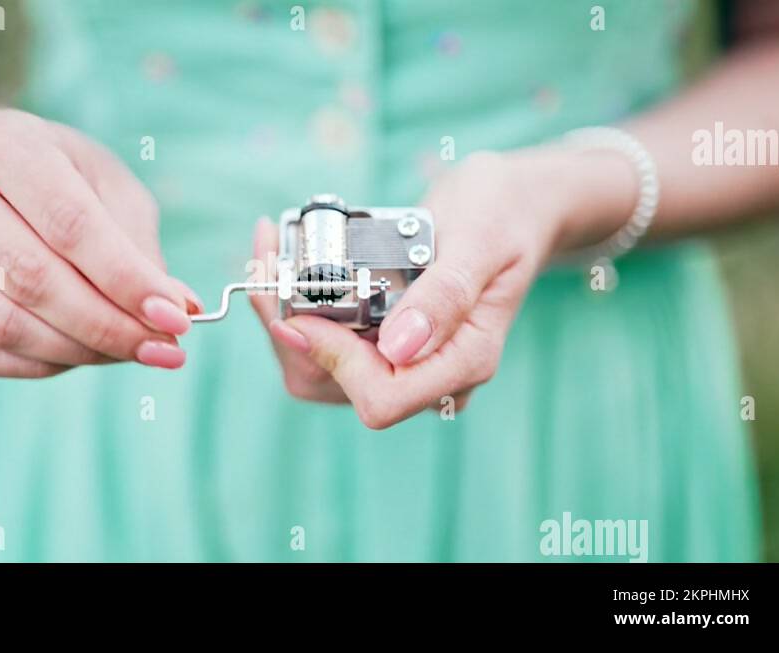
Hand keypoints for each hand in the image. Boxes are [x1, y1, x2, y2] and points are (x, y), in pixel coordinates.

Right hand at [0, 109, 200, 376]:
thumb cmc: (63, 179)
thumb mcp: (110, 187)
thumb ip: (140, 246)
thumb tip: (181, 309)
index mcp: (1, 142)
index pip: (69, 223)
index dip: (126, 279)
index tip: (175, 317)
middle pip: (31, 278)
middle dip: (108, 325)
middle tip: (163, 347)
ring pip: (2, 323)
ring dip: (79, 351)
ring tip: (131, 351)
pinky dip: (43, 365)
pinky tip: (84, 354)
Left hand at [260, 149, 635, 427]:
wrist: (511, 206)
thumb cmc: (504, 214)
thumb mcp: (481, 240)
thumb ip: (446, 294)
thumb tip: (398, 347)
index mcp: (464, 360)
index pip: (382, 397)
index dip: (333, 357)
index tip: (304, 300)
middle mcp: (431, 375)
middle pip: (334, 387)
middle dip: (289, 328)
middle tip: (267, 260)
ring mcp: (403, 362)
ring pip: (317, 369)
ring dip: (282, 313)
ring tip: (269, 252)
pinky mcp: (380, 344)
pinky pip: (322, 343)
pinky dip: (294, 304)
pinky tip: (284, 259)